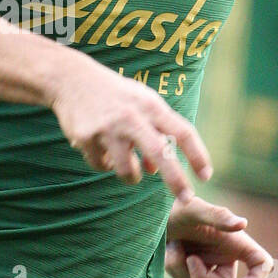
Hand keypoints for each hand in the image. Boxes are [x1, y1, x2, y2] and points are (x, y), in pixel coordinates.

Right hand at [48, 53, 211, 202]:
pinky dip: (105, 164)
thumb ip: (154, 134)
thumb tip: (155, 171)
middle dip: (175, 179)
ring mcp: (107, 128)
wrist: (71, 79)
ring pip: (127, 170)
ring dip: (132, 177)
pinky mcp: (86, 138)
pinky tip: (101, 149)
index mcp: (150, 106)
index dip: (197, 154)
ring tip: (130, 170)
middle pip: (160, 153)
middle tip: (186, 198)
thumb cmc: (116, 96)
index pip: (182, 131)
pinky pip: (102, 166)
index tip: (206, 175)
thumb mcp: (141, 105)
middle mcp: (131, 117)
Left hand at [165, 195, 272, 277]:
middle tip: (189, 260)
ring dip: (182, 267)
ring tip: (174, 244)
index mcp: (234, 240)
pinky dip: (174, 266)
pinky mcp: (189, 266)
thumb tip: (242, 224)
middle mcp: (223, 253)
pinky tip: (169, 248)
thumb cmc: (175, 205)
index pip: (262, 264)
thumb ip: (216, 216)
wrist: (150, 208)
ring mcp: (206, 261)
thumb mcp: (193, 209)